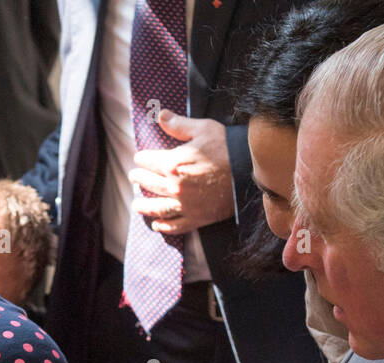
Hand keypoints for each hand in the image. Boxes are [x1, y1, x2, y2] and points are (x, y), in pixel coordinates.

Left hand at [129, 112, 234, 233]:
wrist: (249, 171)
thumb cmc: (226, 148)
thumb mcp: (203, 129)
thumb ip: (179, 124)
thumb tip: (161, 115)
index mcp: (173, 163)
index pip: (149, 161)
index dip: (142, 158)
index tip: (140, 158)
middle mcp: (175, 186)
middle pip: (149, 184)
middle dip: (139, 179)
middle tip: (134, 177)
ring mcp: (186, 205)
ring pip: (158, 208)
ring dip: (145, 207)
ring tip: (137, 205)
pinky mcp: (198, 218)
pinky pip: (177, 226)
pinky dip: (165, 227)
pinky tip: (157, 225)